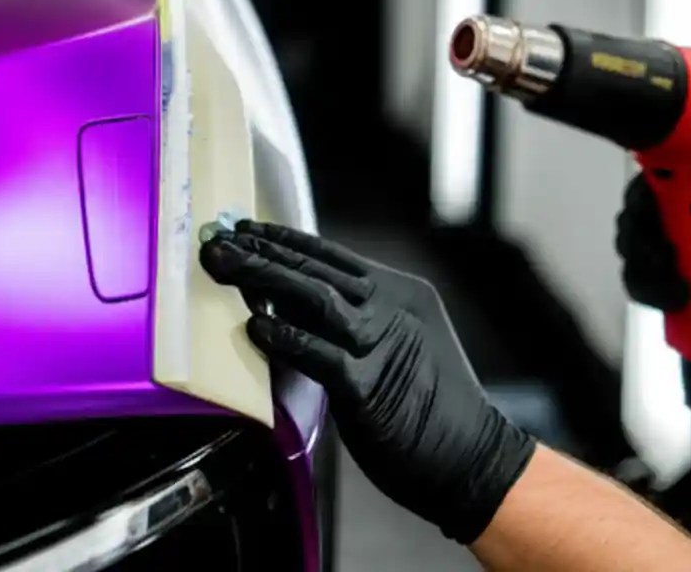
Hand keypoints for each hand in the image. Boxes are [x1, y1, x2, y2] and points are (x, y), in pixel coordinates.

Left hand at [200, 220, 534, 543]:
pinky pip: (319, 356)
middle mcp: (392, 311)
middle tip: (217, 241)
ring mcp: (382, 346)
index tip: (245, 229)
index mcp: (400, 294)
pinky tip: (256, 325)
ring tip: (223, 265)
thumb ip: (350, 320)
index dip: (283, 240)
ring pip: (314, 299)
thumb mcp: (397, 343)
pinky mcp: (369, 389)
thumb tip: (285, 299)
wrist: (473, 461)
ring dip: (263, 278)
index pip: (332, 256)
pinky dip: (286, 338)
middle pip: (316, 271)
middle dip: (261, 252)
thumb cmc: (426, 408)